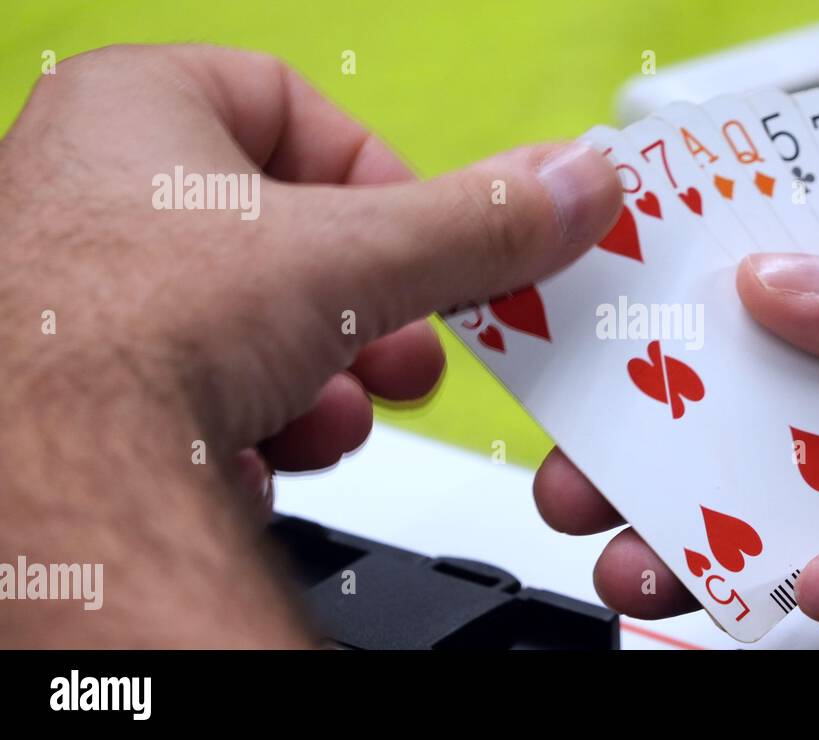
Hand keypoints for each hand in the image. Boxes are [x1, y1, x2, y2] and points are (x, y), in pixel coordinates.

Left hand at [0, 45, 620, 645]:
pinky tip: (263, 446)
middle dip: (360, 307)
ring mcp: (74, 291)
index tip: (424, 240)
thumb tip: (567, 188)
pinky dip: (249, 416)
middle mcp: (87, 186)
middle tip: (403, 345)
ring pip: (242, 320)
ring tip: (331, 408)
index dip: (380, 180)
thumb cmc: (130, 336)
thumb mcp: (357, 261)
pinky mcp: (77, 382)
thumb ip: (478, 223)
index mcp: (134, 107)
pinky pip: (194, 383)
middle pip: (279, 232)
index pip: (296, 108)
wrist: (48, 484)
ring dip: (314, 374)